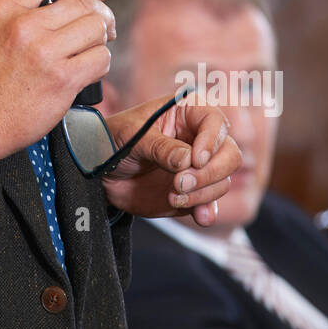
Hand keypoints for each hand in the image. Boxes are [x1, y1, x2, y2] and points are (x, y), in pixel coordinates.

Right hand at [0, 0, 114, 161]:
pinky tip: (88, 70)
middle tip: (104, 26)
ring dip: (101, 40)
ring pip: (97, 29)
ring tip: (92, 50)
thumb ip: (22, 9)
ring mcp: (45, 52)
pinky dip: (100, 63)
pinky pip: (100, 58)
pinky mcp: (62, 78)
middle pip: (84, 4)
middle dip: (102, 13)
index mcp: (7, 8)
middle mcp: (26, 25)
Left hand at [100, 95, 241, 224]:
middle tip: (180, 183)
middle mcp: (198, 138)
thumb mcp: (132, 136)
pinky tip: (199, 216)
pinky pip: (210, 202)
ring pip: (222, 180)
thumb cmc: (113, 140)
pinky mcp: (192, 192)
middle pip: (229, 154)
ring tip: (172, 196)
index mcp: (186, 112)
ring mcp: (198, 167)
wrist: (98, 171)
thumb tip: (187, 160)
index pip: (215, 121)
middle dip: (209, 173)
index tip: (195, 160)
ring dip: (202, 193)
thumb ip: (160, 147)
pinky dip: (208, 210)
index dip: (211, 141)